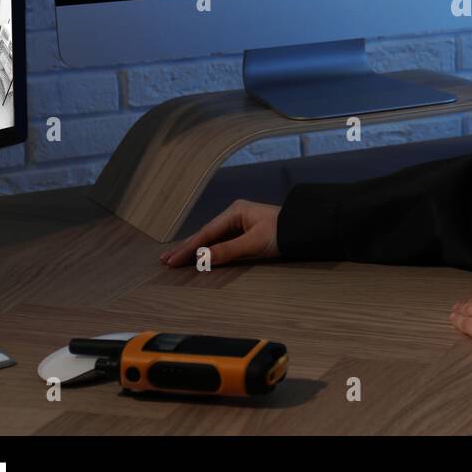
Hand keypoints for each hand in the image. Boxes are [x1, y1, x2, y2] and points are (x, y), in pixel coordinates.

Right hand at [159, 199, 281, 267]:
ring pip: (213, 239)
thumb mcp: (254, 243)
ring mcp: (240, 223)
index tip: (171, 260)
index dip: (188, 248)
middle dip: (187, 248)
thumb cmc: (282, 233)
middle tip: (165, 260)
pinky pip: (222, 242)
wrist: (305, 230)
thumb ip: (227, 251)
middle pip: (206, 234)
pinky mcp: (245, 232)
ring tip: (176, 259)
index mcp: (235, 212)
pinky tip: (199, 257)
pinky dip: (209, 250)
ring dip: (196, 250)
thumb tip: (202, 259)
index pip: (206, 233)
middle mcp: (235, 215)